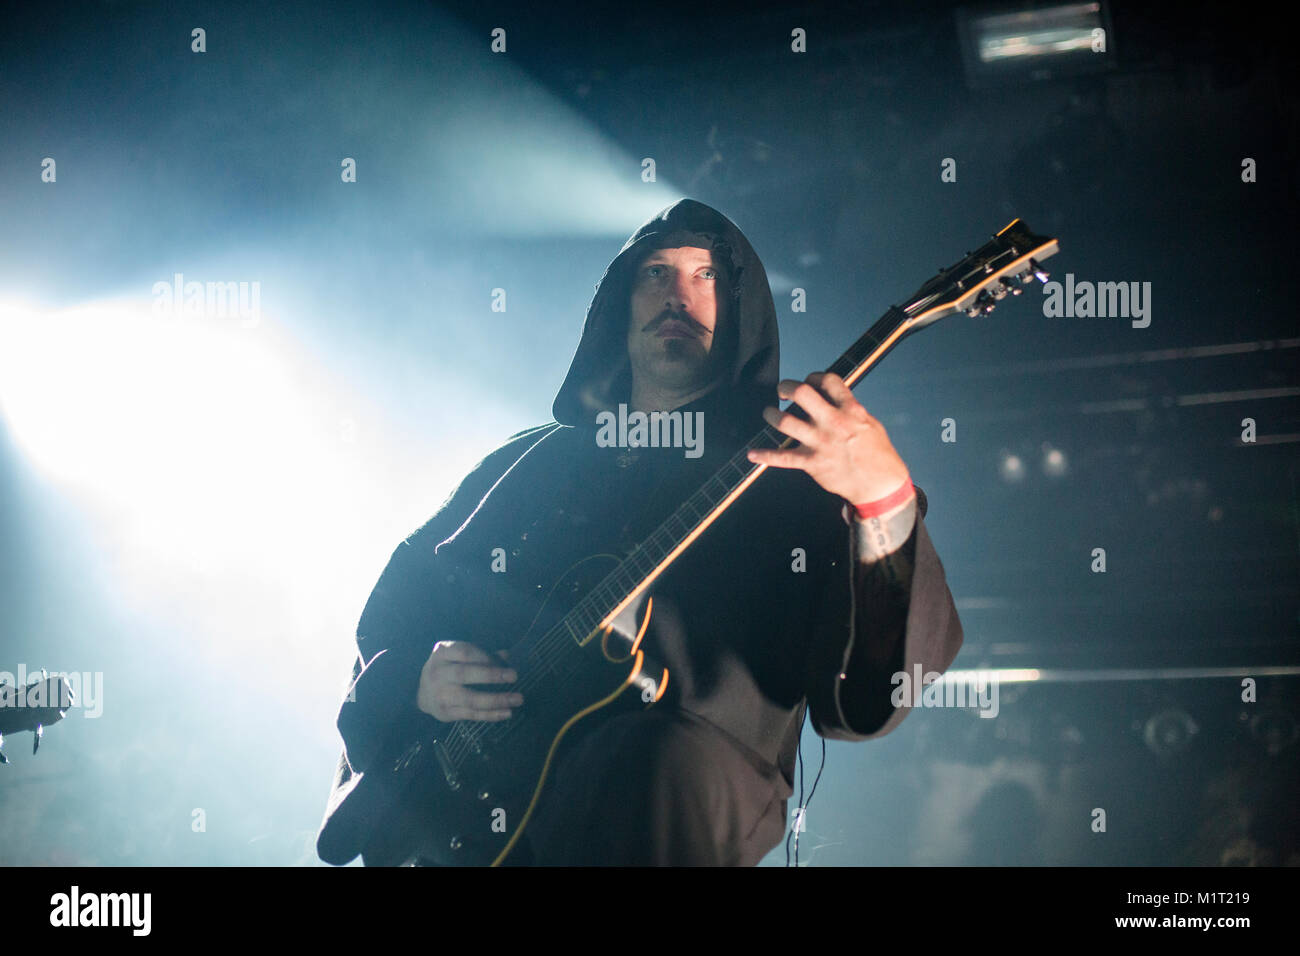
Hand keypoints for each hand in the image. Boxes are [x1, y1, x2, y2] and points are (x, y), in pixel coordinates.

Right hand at [416, 641, 521, 721]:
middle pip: (465, 674)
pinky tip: (508, 712)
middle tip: (514, 676)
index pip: (465, 652)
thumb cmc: (450, 668)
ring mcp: (440, 695)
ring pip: (470, 699)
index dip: (486, 657)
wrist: (423, 692)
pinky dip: (491, 715)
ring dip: (496, 700)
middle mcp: (438, 673)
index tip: (505, 662)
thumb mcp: (460, 656)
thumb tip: (507, 656)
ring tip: (518, 699)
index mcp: (442, 653)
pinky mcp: (445, 713)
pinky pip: (471, 715)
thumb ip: (483, 655)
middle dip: (491, 675)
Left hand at [746, 372, 912, 505]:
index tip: (809, 382)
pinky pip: (782, 458)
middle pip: (801, 393)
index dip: (814, 376)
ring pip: (785, 422)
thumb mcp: (870, 423)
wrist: (880, 485)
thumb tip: (832, 396)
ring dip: (771, 415)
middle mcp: (833, 423)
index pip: (827, 380)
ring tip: (769, 414)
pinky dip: (765, 456)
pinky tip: (752, 454)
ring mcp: (820, 443)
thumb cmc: (877, 453)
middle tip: (782, 390)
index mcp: (850, 410)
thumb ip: (849, 409)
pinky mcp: (811, 463)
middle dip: (786, 387)